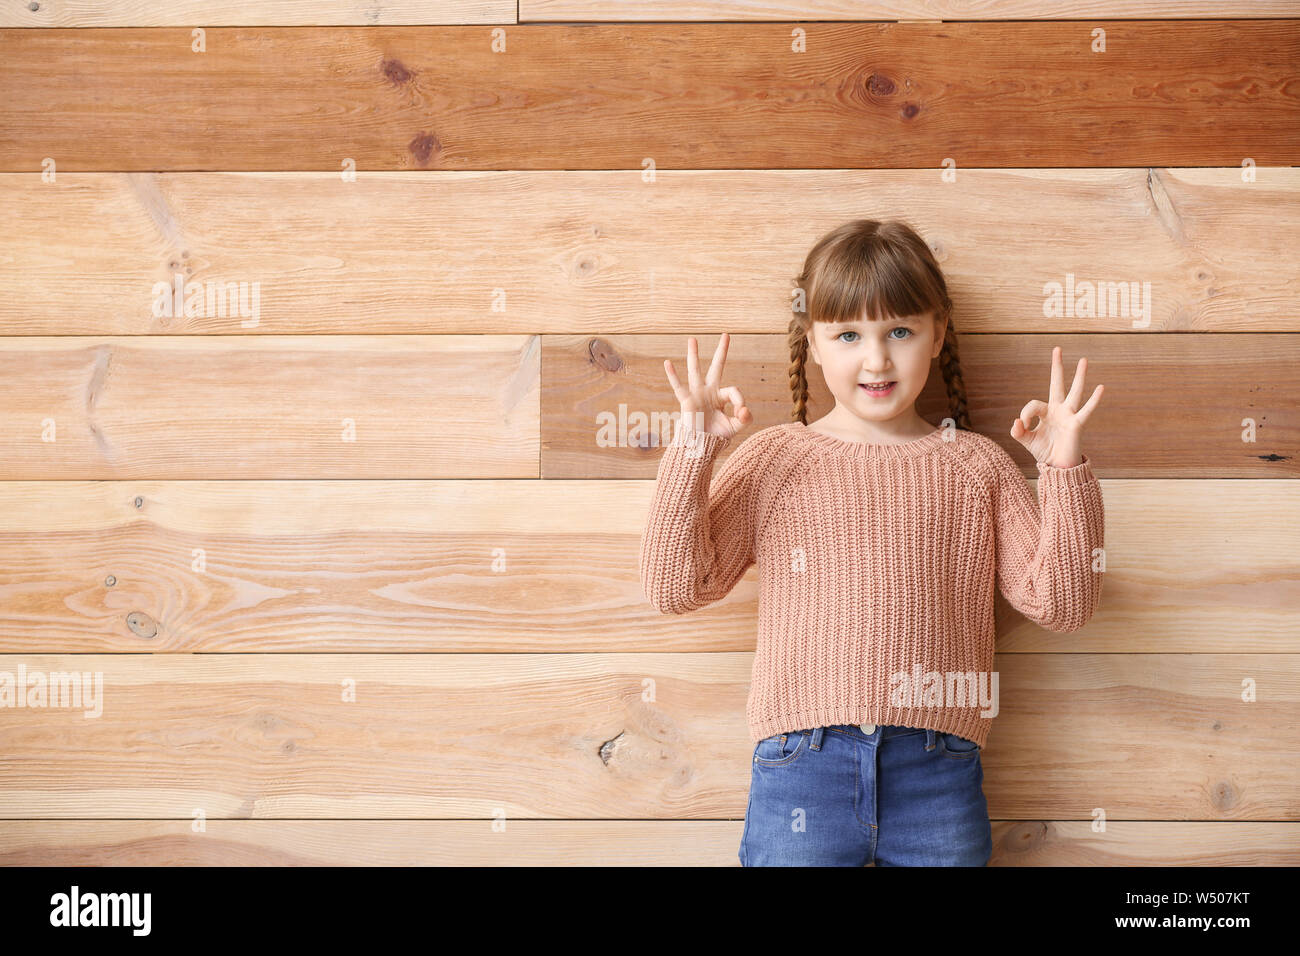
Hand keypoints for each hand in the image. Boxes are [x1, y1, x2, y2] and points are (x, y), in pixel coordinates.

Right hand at [663, 333, 752, 439]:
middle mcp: (709, 391)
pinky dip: (673, 375)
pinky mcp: (686, 401)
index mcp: (721, 396)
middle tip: (726, 335)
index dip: (740, 401)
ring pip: (696, 371)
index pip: (734, 391)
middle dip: (721, 352)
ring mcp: (697, 394)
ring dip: (694, 355)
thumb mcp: (736, 426)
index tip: (742, 413)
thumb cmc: (718, 436)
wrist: (702, 446)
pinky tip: (667, 363)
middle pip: (716, 367)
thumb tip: (745, 409)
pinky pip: (679, 387)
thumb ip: (745, 418)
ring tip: (692, 339)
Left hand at [1011, 346, 1102, 467]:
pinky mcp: (1077, 425)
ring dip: (1079, 376)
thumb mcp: (1026, 440)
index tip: (1023, 425)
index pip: (1033, 404)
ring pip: (1075, 392)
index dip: (1026, 413)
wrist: (1057, 466)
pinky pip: (1086, 410)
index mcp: (1046, 412)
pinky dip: (1094, 400)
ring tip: (1084, 360)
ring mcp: (1069, 415)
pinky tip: (1101, 387)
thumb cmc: (1044, 451)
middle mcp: (1059, 410)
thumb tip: (1017, 421)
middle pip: (1058, 384)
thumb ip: (1018, 431)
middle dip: (1057, 367)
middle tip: (1057, 349)